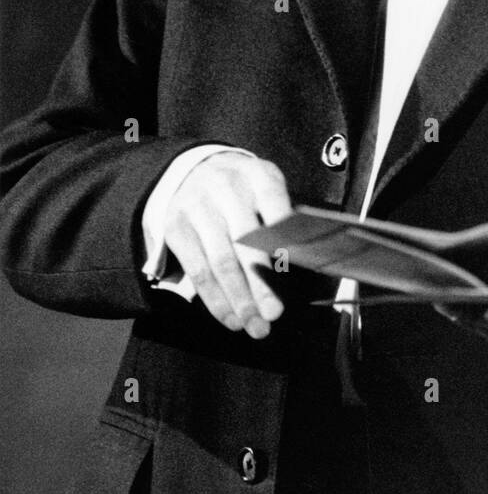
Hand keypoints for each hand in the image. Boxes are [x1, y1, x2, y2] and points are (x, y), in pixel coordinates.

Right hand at [164, 152, 289, 338]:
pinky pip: (198, 270)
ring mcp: (198, 207)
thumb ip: (282, 219)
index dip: (283, 242)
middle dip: (261, 284)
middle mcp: (226, 187)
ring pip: (220, 261)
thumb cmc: (243, 188)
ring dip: (238, 300)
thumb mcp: (266, 187)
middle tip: (274, 314)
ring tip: (254, 325)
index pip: (275, 208)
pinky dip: (215, 299)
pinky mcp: (176, 227)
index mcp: (258, 176)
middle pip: (246, 242)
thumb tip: (305, 263)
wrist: (194, 168)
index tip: (292, 273)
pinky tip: (229, 317)